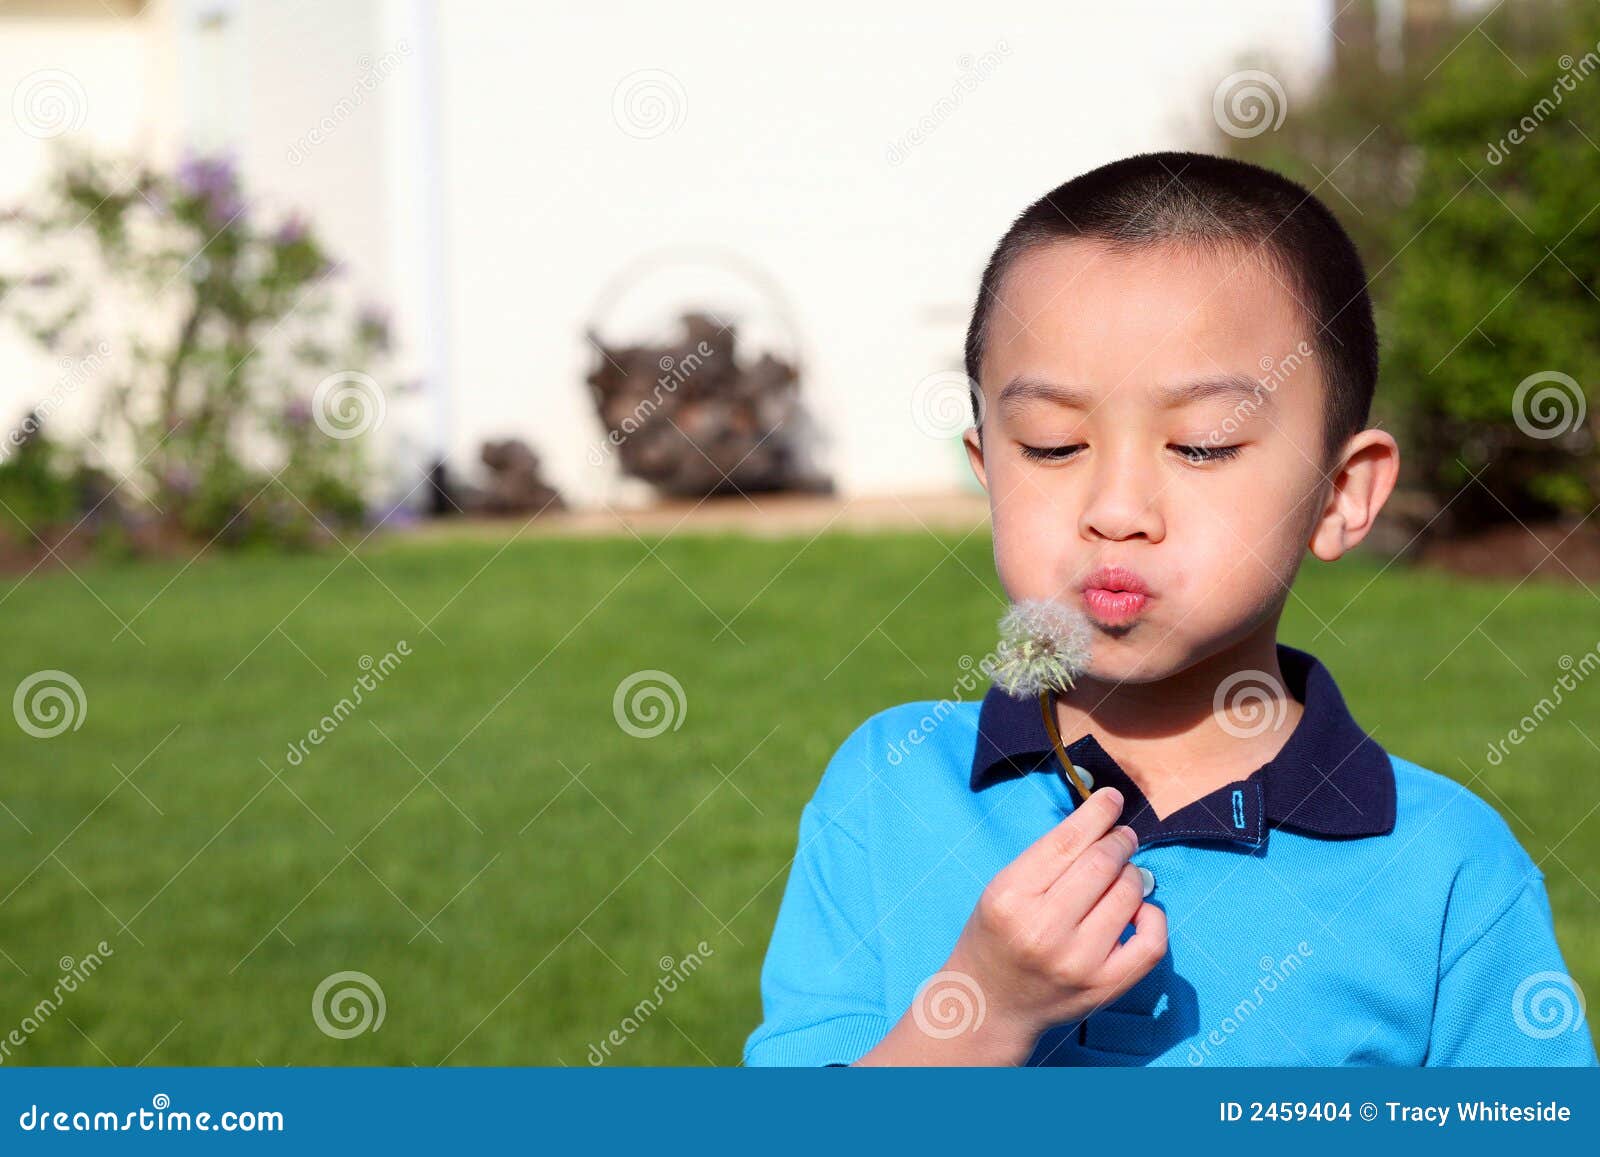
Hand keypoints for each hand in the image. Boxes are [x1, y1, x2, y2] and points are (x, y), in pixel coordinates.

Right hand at [942, 786, 1166, 1062]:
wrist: (990, 1003)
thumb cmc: (996, 935)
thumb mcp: (1002, 887)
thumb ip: (1047, 859)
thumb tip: (1104, 823)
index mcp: (1011, 896)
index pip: (1067, 841)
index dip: (1097, 813)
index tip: (1113, 798)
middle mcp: (1044, 929)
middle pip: (1103, 863)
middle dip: (1120, 839)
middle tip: (1123, 836)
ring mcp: (1078, 961)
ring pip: (1129, 894)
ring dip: (1132, 873)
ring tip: (1122, 874)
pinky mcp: (1105, 986)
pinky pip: (1152, 941)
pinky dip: (1153, 915)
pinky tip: (1139, 909)